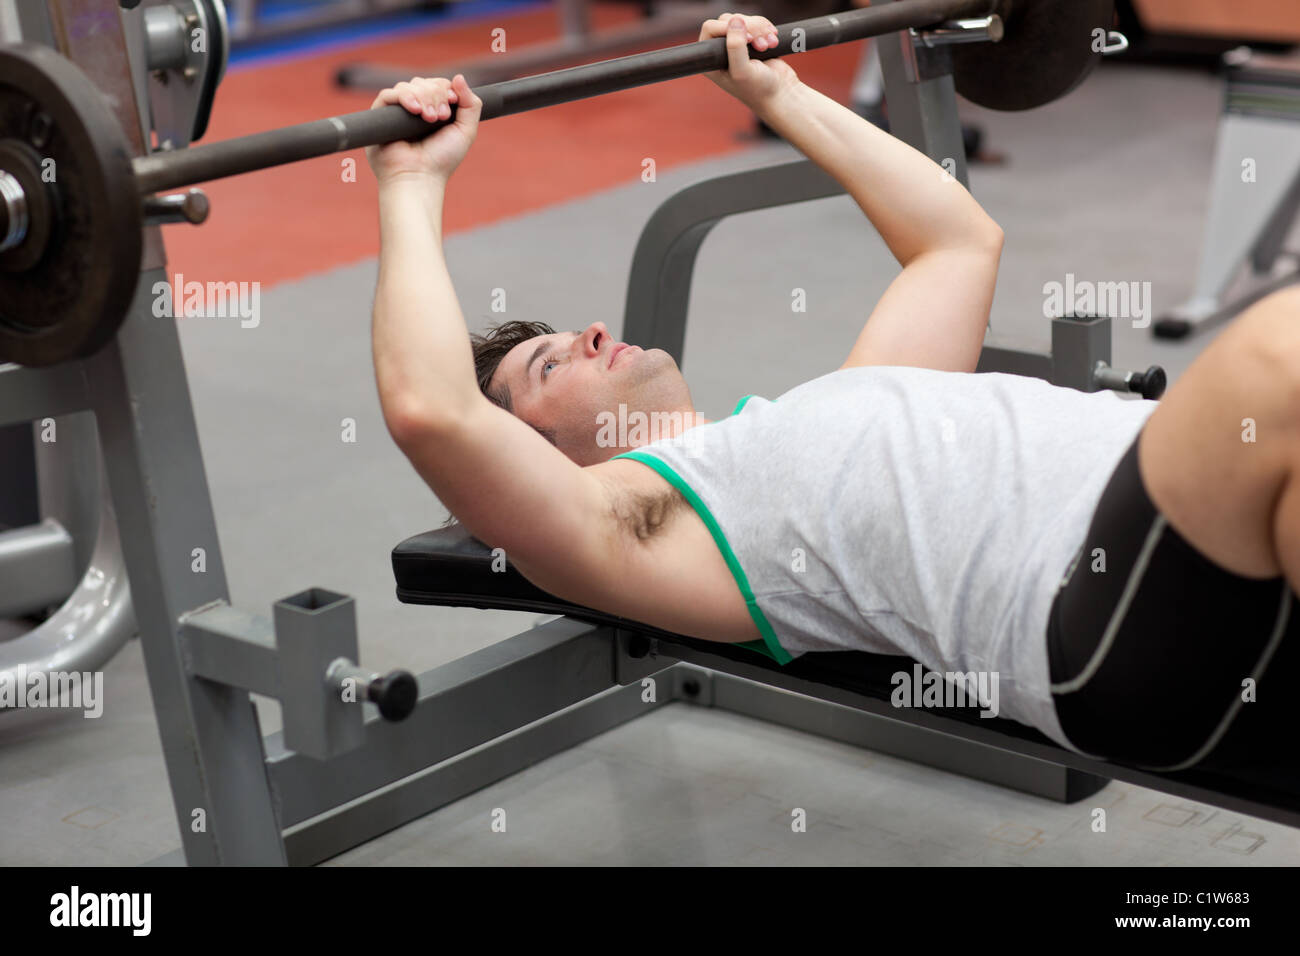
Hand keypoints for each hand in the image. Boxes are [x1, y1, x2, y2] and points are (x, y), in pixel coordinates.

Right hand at [366, 74, 481, 185]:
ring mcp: (397, 112)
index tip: (452, 102)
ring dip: (423, 97)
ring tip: (428, 118)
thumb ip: (471, 104)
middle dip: (435, 94)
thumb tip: (459, 77)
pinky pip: (389, 95)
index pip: (437, 84)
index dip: (444, 88)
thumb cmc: (441, 160)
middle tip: (440, 117)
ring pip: (407, 86)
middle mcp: (414, 110)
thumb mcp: (466, 131)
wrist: (419, 177)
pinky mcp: (379, 115)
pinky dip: (404, 97)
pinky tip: (415, 110)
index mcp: (432, 111)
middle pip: (423, 82)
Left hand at [700, 13, 800, 112]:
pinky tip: (773, 41)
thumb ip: (735, 47)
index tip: (748, 38)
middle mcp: (720, 51)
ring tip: (768, 46)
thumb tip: (735, 20)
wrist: (780, 93)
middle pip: (728, 20)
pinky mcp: (751, 40)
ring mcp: (735, 43)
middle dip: (749, 29)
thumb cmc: (758, 89)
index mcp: (711, 60)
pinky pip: (755, 22)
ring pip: (743, 19)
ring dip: (760, 29)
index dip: (728, 27)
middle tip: (761, 46)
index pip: (710, 28)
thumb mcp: (742, 71)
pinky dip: (766, 28)